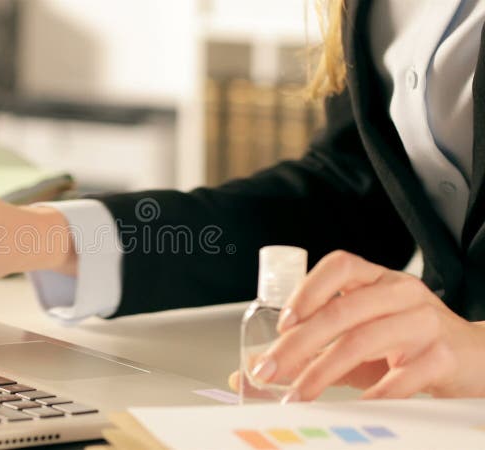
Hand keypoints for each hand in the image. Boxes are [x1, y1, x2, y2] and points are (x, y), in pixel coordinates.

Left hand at [232, 250, 484, 401]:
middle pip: (342, 310)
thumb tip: (251, 369)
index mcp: (377, 279)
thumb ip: (310, 351)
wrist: (474, 359)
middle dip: (299, 344)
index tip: (282, 323)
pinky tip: (354, 404)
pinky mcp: (444, 355)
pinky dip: (373, 393)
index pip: (340, 266)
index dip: (307, 291)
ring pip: (365, 340)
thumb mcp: (358, 339)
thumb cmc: (407, 345)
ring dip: (324, 371)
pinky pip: (403, 375)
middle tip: (271, 370)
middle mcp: (401, 292)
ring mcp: (425, 321)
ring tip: (300, 393)